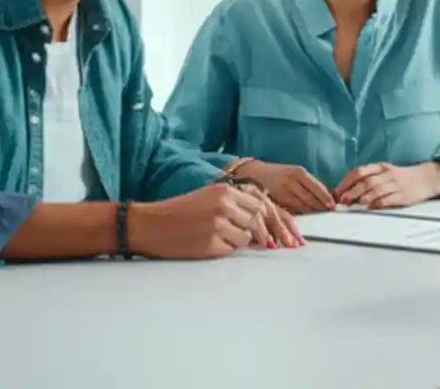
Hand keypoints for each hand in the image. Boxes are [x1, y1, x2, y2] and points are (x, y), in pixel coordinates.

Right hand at [127, 183, 299, 258]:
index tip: (290, 233)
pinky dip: (226, 250)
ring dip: (240, 242)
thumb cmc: (178, 212)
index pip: (262, 204)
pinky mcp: (212, 242)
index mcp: (226, 190)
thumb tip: (263, 222)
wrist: (149, 224)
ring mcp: (219, 224)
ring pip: (247, 238)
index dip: (278, 220)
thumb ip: (236, 204)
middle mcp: (225, 204)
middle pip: (259, 221)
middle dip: (268, 234)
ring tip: (218, 238)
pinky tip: (208, 244)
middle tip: (281, 245)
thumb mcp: (209, 197)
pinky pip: (232, 250)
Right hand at [236, 160, 335, 213]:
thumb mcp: (296, 173)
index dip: (326, 198)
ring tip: (320, 212)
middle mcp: (291, 181)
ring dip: (312, 210)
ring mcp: (283, 190)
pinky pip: (292, 208)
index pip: (316, 187)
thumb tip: (327, 197)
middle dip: (320, 206)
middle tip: (328, 211)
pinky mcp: (276, 199)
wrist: (257, 172)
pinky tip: (305, 214)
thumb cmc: (281, 174)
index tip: (333, 205)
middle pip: (310, 197)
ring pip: (301, 205)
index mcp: (299, 172)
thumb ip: (309, 184)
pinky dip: (300, 212)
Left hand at [333, 162, 439, 208]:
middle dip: (351, 192)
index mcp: (380, 167)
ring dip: (362, 199)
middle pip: (365, 182)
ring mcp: (396, 185)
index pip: (359, 171)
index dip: (346, 182)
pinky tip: (370, 208)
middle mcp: (387, 174)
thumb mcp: (385, 172)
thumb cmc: (401, 178)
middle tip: (341, 201)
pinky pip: (388, 200)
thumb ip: (368, 180)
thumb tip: (345, 192)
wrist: (427, 179)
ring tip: (353, 206)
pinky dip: (377, 204)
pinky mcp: (403, 196)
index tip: (336, 192)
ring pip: (375, 191)